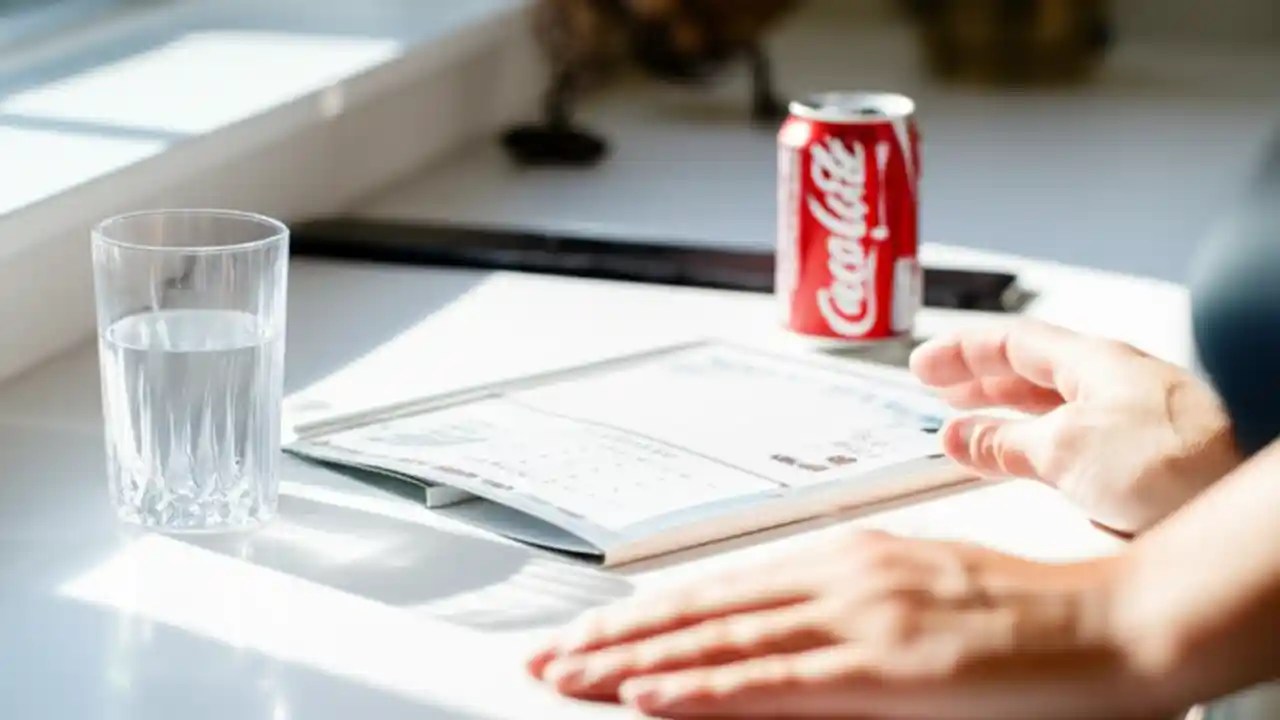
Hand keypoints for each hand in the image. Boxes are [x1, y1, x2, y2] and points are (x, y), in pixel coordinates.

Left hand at [528, 531, 1170, 718]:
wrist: (1113, 625)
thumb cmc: (1026, 609)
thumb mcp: (920, 588)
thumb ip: (846, 604)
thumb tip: (778, 629)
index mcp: (847, 556)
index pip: (722, 585)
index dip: (649, 610)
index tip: (593, 629)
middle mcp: (839, 576)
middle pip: (702, 609)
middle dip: (615, 637)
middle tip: (548, 658)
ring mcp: (858, 618)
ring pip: (719, 643)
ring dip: (634, 663)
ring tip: (570, 678)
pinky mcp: (885, 668)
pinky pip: (772, 681)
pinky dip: (702, 687)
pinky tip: (650, 695)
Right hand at [909, 319, 1239, 533]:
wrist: (1239, 496)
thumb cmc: (1174, 459)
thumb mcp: (1064, 448)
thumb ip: (1005, 442)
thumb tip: (961, 436)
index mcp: (1091, 362)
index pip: (1010, 341)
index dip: (959, 351)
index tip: (923, 364)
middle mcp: (1111, 385)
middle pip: (1030, 372)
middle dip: (978, 380)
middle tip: (937, 392)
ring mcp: (1128, 422)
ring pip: (1051, 408)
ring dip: (1003, 416)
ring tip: (968, 429)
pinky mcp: (1142, 462)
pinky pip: (1071, 441)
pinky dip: (1033, 447)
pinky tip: (1024, 465)